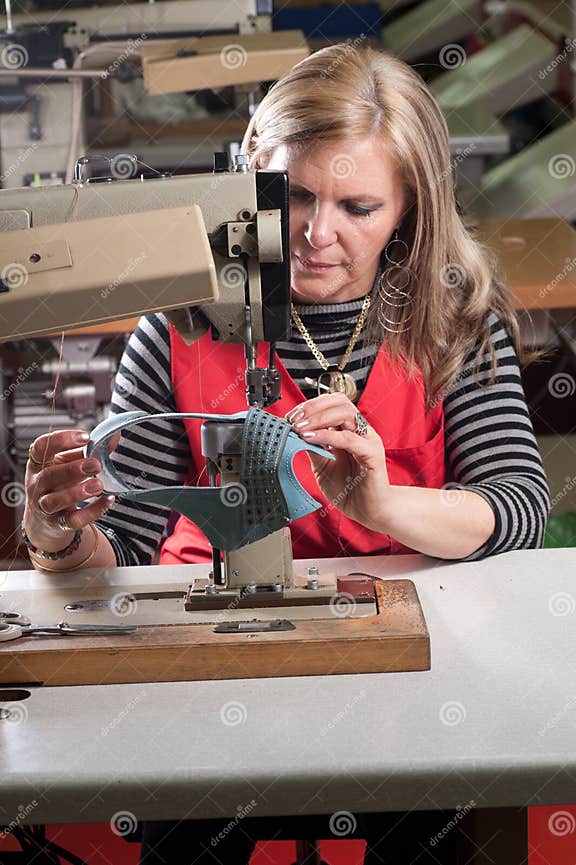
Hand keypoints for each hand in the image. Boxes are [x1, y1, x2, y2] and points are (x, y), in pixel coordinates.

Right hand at [23, 429, 114, 551]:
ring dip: (77, 492)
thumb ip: (88, 450)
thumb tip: (114, 435)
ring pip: (55, 501)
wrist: (47, 520)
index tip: (85, 437)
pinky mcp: (57, 524)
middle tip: (96, 464)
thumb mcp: (68, 464)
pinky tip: (108, 500)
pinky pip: (73, 520)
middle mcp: (37, 485)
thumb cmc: (59, 484)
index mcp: (38, 464)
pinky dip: (93, 511)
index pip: (41, 447)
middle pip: (49, 475)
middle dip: (73, 469)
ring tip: (98, 484)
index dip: (61, 440)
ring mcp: (44, 506)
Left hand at [285, 393, 389, 528]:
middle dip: (313, 407)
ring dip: (318, 418)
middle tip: (294, 420)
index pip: (332, 404)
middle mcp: (360, 431)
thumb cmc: (349, 490)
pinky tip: (310, 439)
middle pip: (340, 402)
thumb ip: (312, 448)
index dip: (310, 406)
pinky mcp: (372, 454)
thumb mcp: (322, 466)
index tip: (291, 417)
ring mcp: (368, 440)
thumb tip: (293, 433)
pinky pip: (349, 439)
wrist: (368, 512)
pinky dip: (327, 436)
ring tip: (300, 429)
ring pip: (346, 413)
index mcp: (349, 430)